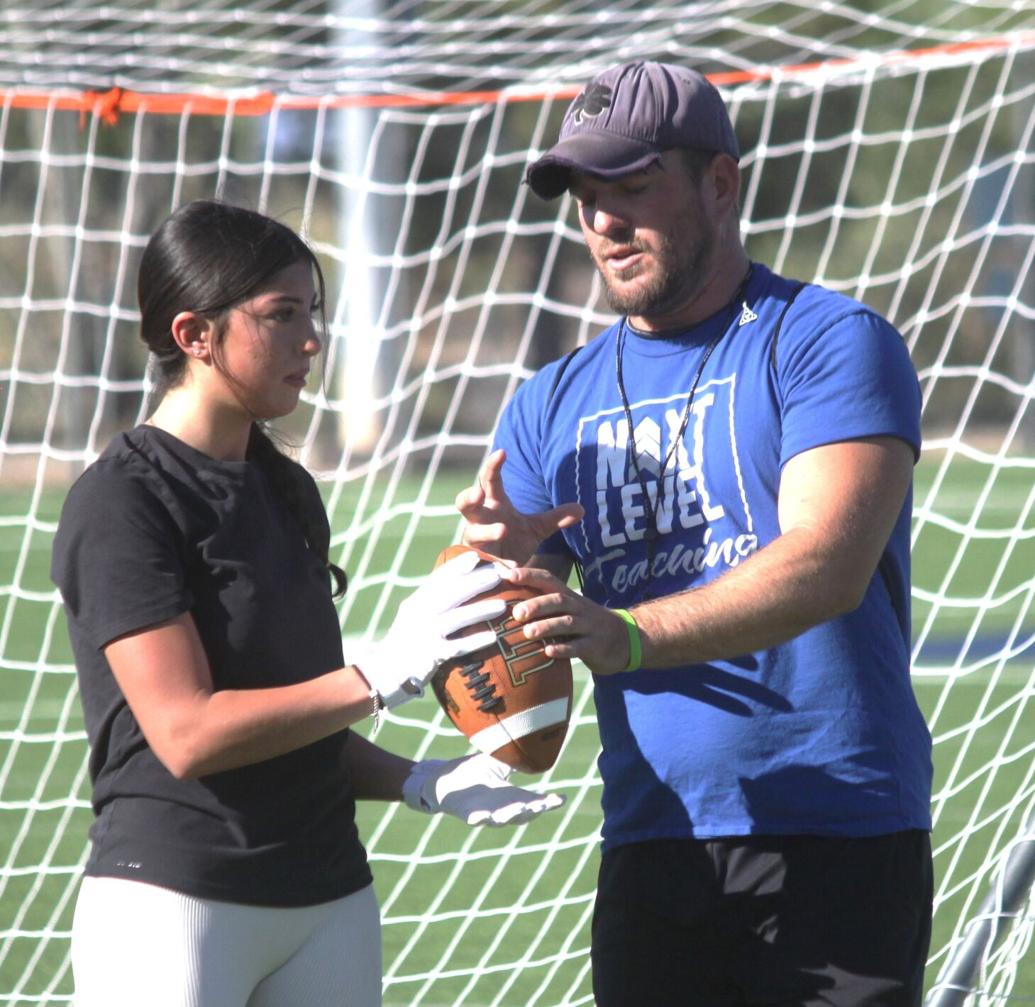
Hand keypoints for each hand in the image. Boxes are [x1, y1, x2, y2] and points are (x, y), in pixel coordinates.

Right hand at [357, 550, 507, 709]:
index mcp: (416, 601)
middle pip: (452, 593)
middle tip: (500, 575)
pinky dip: (475, 641)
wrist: (386, 671)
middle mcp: (420, 613)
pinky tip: (493, 637)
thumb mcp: (413, 615)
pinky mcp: (431, 654)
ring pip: (458, 617)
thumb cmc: (406, 640)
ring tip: (503, 605)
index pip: (438, 578)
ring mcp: (425, 633)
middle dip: (477, 582)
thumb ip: (431, 600)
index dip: (458, 566)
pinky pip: (458, 646)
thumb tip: (456, 583)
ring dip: (482, 610)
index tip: (476, 556)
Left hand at [403, 753, 564, 825]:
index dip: (548, 802)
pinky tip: (482, 817)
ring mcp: (484, 813)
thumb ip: (513, 757)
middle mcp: (501, 809)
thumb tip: (533, 741)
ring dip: (510, 816)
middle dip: (532, 810)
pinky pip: (474, 819)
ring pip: (501, 819)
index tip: (562, 798)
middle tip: (542, 805)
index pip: (534, 802)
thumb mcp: (496, 762)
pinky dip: (479, 819)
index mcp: (511, 797)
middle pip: (521, 814)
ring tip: (521, 810)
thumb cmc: (472, 772)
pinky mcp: (466, 813)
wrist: (443, 780)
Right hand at [456, 449, 582, 564]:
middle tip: (478, 493)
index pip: (490, 480)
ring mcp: (475, 540)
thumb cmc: (515, 540)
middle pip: (465, 503)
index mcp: (494, 504)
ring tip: (503, 530)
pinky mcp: (476, 560)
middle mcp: (480, 519)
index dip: (493, 466)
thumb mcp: (537, 528)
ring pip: (472, 532)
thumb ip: (555, 518)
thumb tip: (582, 509)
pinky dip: (493, 561)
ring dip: (486, 531)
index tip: (502, 452)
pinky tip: (507, 566)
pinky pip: (480, 560)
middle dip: (469, 497)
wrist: (506, 569)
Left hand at [503, 565, 632, 675]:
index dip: (530, 575)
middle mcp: (579, 608)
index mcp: (569, 596)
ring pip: (568, 623)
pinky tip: (548, 652)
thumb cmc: (585, 623)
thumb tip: (508, 589)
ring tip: (527, 633)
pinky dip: (564, 649)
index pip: (549, 580)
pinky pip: (579, 647)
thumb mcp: (569, 608)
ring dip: (547, 626)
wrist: (626, 639)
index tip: (508, 576)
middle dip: (537, 605)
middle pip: (558, 601)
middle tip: (516, 613)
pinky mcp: (595, 646)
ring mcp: (589, 626)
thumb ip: (544, 601)